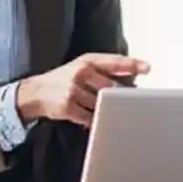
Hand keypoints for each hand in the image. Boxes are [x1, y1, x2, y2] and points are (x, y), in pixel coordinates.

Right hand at [16, 53, 149, 126]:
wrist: (35, 92)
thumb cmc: (63, 80)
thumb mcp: (81, 67)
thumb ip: (104, 71)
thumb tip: (133, 80)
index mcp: (87, 61)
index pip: (114, 61)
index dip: (132, 64)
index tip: (147, 68)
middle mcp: (81, 72)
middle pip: (111, 87)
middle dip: (120, 97)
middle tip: (128, 103)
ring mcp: (74, 90)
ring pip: (101, 104)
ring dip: (104, 110)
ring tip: (100, 110)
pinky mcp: (68, 107)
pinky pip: (90, 117)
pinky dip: (93, 120)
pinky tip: (89, 119)